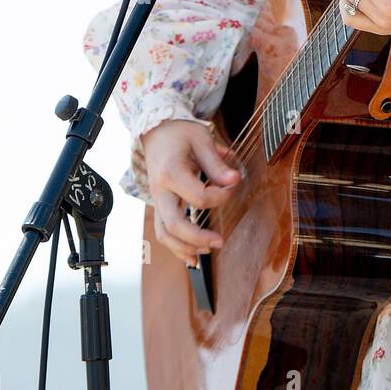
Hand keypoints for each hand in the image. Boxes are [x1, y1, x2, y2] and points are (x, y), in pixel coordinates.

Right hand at [141, 118, 240, 261]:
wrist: (156, 131)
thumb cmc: (180, 134)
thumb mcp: (201, 139)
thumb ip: (217, 163)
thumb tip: (234, 181)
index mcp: (171, 172)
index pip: (198, 197)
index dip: (221, 196)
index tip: (233, 185)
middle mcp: (160, 190)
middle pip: (174, 224)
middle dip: (198, 237)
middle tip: (220, 241)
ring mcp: (157, 200)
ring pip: (164, 234)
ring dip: (185, 247)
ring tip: (208, 251)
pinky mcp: (160, 205)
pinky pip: (163, 232)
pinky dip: (176, 247)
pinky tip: (192, 258)